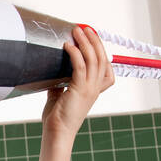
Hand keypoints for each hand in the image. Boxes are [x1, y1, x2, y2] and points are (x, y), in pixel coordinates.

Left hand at [41, 25, 114, 142]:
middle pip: (102, 58)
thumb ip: (60, 82)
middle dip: (94, 40)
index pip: (107, 68)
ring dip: (85, 42)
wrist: (57, 132)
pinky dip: (75, 54)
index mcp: (94, 90)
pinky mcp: (80, 90)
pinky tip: (68, 46)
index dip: (101, 51)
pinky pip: (81, 66)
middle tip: (85, 28)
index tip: (91, 39)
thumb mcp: (60, 95)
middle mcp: (95, 88)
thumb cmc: (57, 117)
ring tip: (77, 30)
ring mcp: (90, 89)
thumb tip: (53, 71)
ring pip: (94, 59)